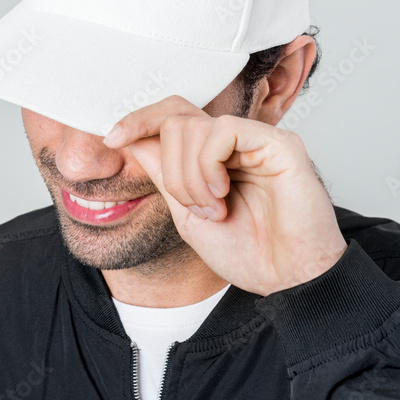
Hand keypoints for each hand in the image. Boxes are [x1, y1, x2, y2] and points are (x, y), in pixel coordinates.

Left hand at [102, 96, 346, 295]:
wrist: (288, 281)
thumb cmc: (249, 254)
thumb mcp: (188, 215)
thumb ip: (165, 177)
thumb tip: (132, 140)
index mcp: (217, 157)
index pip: (172, 119)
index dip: (138, 121)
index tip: (111, 139)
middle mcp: (238, 143)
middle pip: (176, 119)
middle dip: (170, 168)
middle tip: (193, 206)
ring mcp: (258, 140)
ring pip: (193, 126)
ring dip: (189, 175)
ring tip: (213, 208)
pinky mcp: (278, 143)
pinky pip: (223, 130)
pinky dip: (209, 164)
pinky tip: (223, 193)